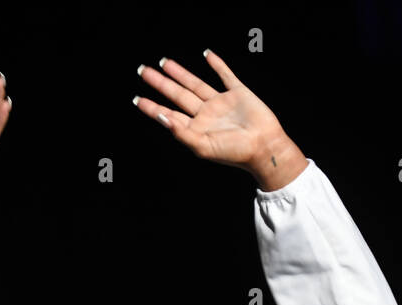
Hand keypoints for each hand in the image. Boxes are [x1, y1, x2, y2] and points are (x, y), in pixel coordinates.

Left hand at [133, 49, 306, 189]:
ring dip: (180, 73)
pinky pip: (225, 76)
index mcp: (196, 128)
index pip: (168, 114)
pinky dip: (217, 65)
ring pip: (195, 84)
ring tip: (164, 62)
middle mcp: (205, 114)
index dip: (152, 107)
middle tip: (143, 71)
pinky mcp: (238, 93)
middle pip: (177, 95)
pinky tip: (207, 55)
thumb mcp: (203, 147)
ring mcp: (221, 103)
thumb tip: (161, 116)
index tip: (137, 98)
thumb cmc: (234, 152)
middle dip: (160, 83)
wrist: (264, 146)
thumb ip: (181, 132)